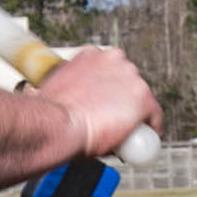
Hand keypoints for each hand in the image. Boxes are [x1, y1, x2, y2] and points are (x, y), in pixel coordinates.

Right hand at [37, 46, 160, 158]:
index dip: (109, 91)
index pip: (109, 71)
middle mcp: (115, 59)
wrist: (54, 125)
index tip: (103, 106)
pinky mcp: (144, 99)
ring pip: (141, 100)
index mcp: (92, 54)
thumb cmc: (46, 113)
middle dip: (122, 102)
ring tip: (121, 136)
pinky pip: (154, 118)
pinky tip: (143, 142)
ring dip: (135, 116)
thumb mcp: (50, 90)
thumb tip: (41, 96)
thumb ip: (54, 89)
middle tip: (110, 123)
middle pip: (127, 83)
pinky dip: (151, 130)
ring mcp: (132, 78)